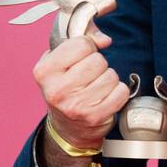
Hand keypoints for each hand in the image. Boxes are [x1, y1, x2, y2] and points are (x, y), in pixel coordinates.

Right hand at [33, 23, 129, 148]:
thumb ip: (81, 42)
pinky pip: (121, 91)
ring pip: (111, 75)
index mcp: (45, 72)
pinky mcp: (95, 117)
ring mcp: (76, 106)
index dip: (86, 47)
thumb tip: (105, 40)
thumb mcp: (60, 62)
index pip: (81, 45)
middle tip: (88, 76)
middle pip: (98, 60)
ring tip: (96, 87)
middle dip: (98, 65)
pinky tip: (105, 97)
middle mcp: (57, 90)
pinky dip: (118, 92)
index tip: (81, 57)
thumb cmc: (65, 88)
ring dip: (108, 79)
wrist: (68, 127)